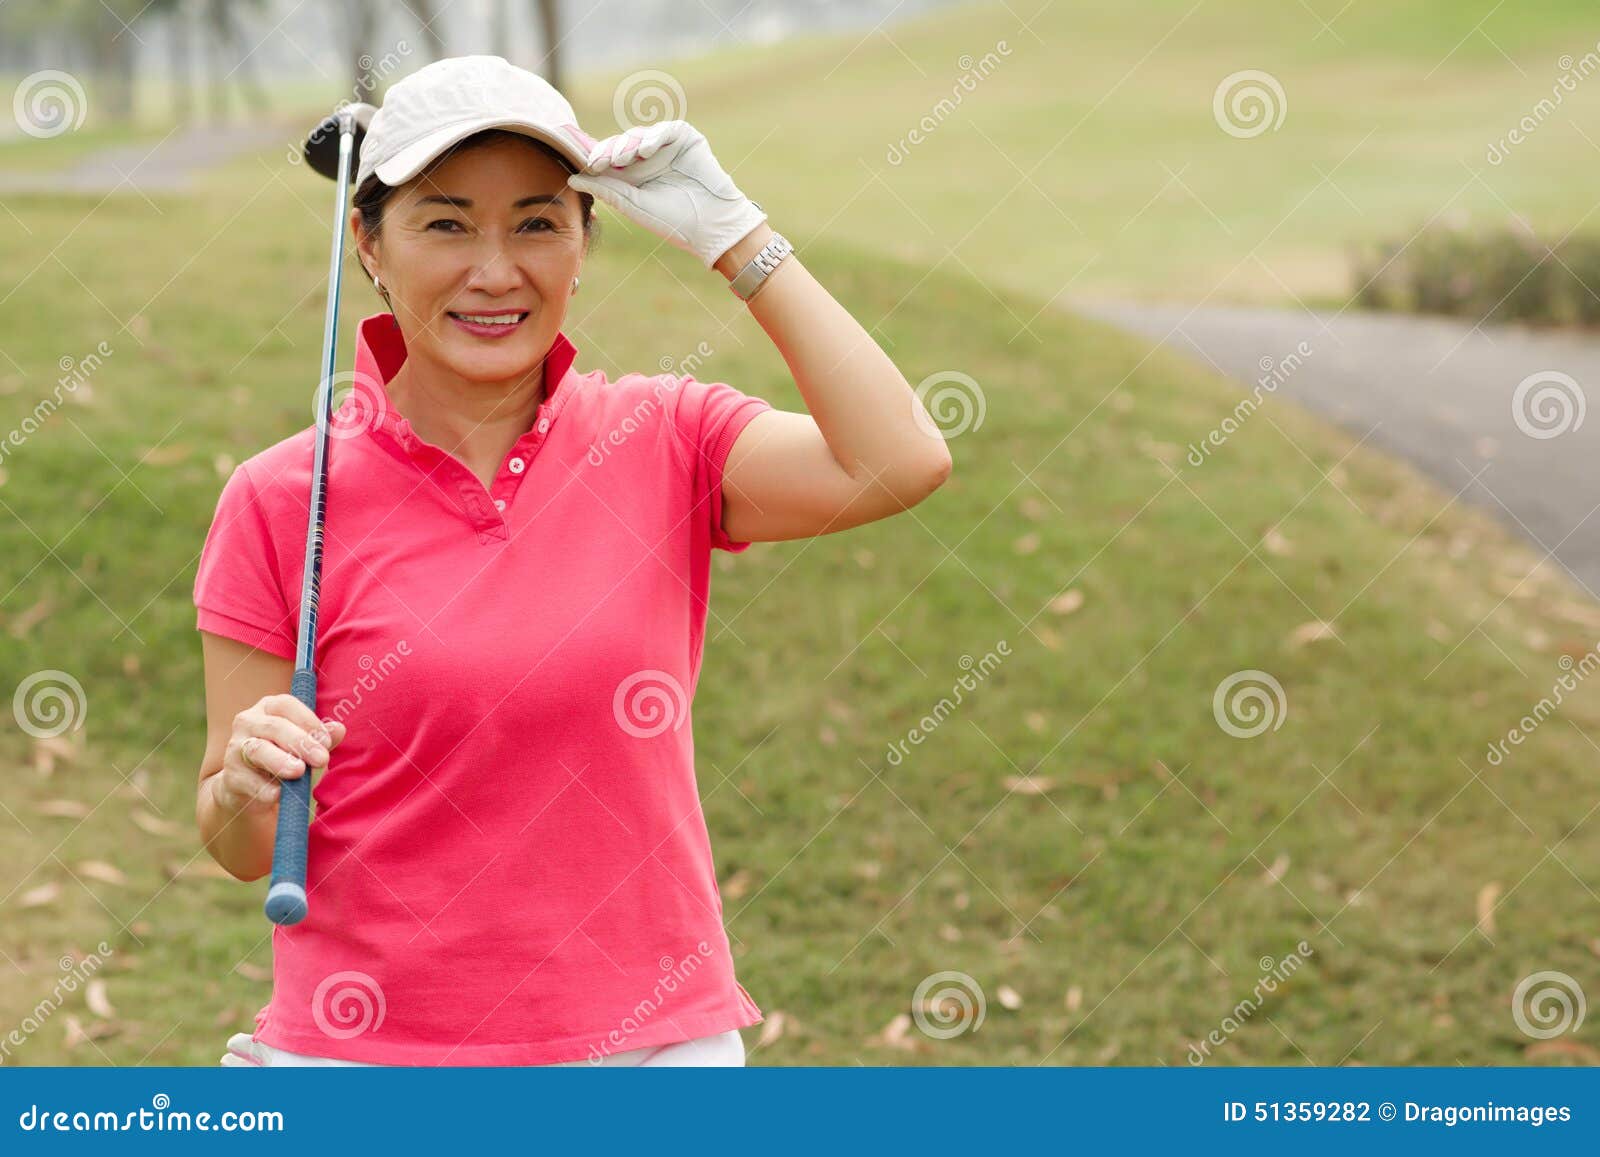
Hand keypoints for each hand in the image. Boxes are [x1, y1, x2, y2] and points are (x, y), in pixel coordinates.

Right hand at [211, 694, 346, 814]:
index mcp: (268, 708)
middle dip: (301, 743)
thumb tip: (339, 729)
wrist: (249, 788)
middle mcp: (248, 722)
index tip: (327, 740)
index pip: (286, 705)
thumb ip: (321, 738)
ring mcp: (235, 749)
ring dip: (280, 761)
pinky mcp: (230, 776)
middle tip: (322, 760)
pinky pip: (247, 781)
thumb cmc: (284, 756)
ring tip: (298, 772)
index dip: (308, 720)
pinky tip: (277, 795)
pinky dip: (263, 788)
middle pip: (274, 727)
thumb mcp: (304, 745)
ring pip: (257, 750)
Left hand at [566, 120, 767, 269]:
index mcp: (632, 176)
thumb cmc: (673, 221)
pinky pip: (664, 130)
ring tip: (622, 160)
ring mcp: (666, 147)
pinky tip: (646, 150)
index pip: (606, 158)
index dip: (589, 152)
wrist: (711, 225)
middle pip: (618, 144)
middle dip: (606, 151)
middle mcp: (646, 159)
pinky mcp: (685, 138)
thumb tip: (571, 177)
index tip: (568, 145)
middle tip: (598, 162)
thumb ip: (605, 189)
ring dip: (627, 145)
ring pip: (638, 135)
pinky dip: (653, 137)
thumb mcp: (633, 205)